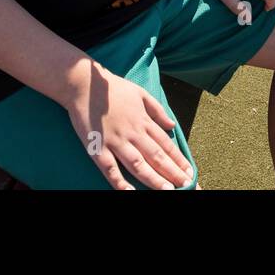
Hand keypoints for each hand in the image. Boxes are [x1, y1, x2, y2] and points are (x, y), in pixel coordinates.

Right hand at [63, 63, 195, 189]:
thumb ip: (157, 110)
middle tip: (186, 186)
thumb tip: (172, 125)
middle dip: (172, 173)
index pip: (166, 144)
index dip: (179, 159)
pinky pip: (109, 168)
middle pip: (156, 156)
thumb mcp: (140, 93)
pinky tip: (129, 191)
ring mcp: (115, 141)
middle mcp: (132, 133)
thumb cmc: (113, 88)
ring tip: (167, 190)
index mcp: (143, 121)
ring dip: (153, 179)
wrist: (83, 84)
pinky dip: (119, 181)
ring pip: (138, 164)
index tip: (190, 172)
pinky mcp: (97, 147)